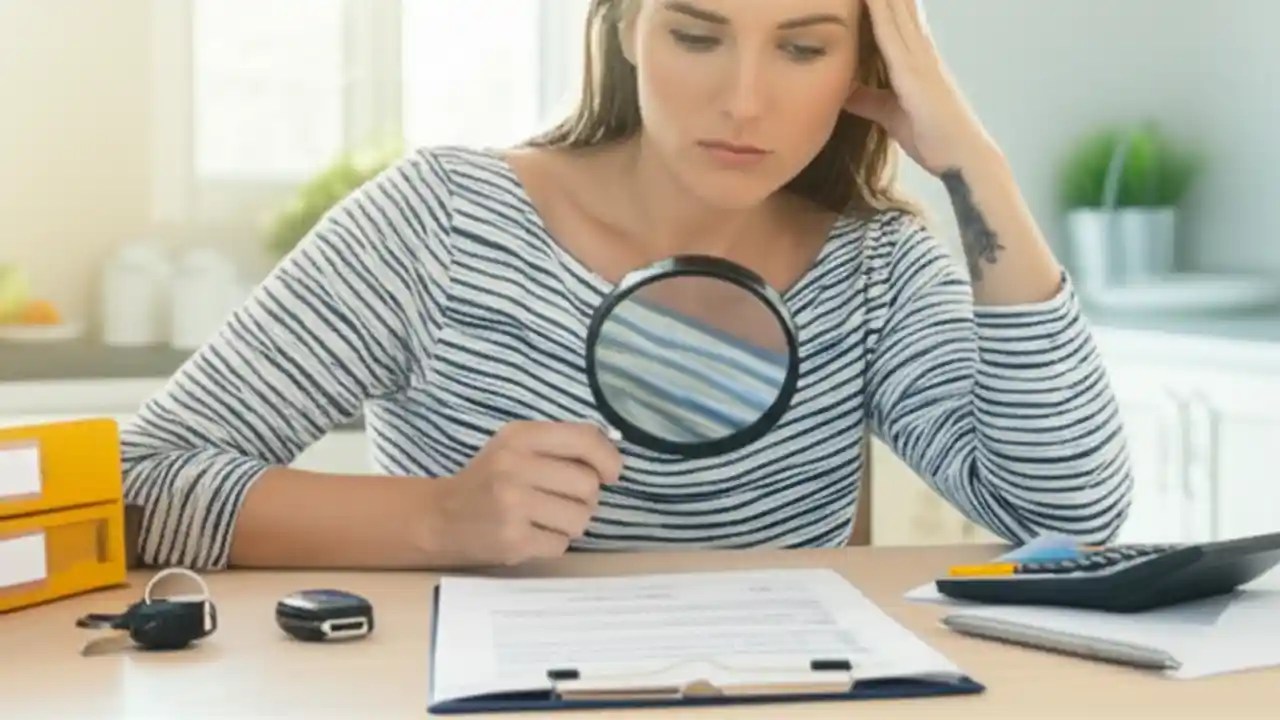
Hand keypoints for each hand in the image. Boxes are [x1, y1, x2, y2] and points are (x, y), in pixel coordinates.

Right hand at [429, 421, 622, 566]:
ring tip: (545, 519)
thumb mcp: (516, 447)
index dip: (608, 458)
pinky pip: (561, 545)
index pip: (584, 439)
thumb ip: (560, 446)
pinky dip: (552, 544)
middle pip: (588, 485)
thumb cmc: (488, 480)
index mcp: (520, 436)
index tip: (611, 474)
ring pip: (580, 518)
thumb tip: (612, 458)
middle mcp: (515, 466)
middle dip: (585, 498)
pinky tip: (530, 535)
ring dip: (570, 523)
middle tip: (562, 501)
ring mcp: (513, 505)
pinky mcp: (512, 540)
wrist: (439, 518)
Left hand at [843, 0, 998, 174]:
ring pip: (895, 11)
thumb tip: (844, 91)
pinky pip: (892, 34)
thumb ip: (869, 99)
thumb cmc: (934, 139)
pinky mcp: (915, 72)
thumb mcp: (891, 115)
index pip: (895, 17)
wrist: (963, 159)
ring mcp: (919, 59)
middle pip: (897, 5)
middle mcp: (920, 52)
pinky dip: (880, 11)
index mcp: (916, 59)